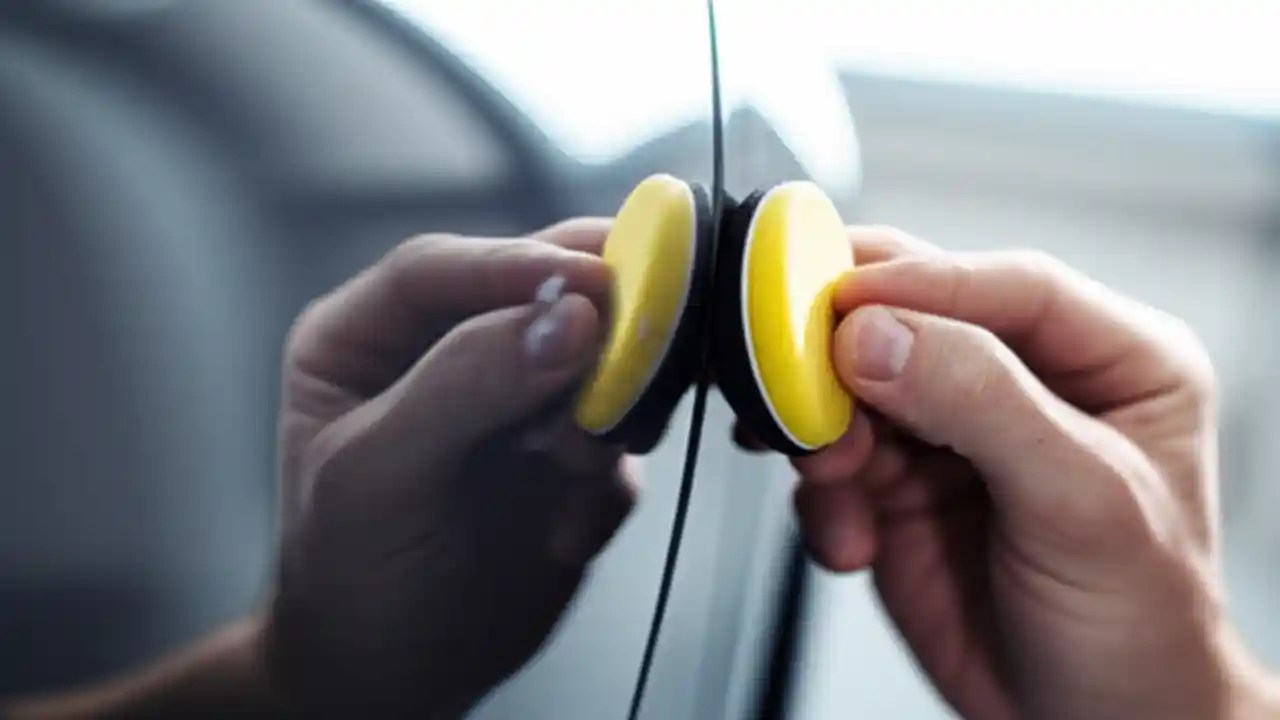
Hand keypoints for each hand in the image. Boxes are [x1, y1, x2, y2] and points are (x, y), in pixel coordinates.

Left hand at [266, 219, 634, 715]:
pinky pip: (618, 436)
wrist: (391, 678)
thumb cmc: (350, 575)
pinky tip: (564, 535)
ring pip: (593, 355)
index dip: (519, 263)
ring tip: (572, 468)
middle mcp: (445, 353)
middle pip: (535, 291)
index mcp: (368, 336)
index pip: (443, 267)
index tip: (594, 282)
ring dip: (606, 405)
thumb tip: (569, 317)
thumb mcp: (379, 476)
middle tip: (642, 334)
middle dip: (589, 319)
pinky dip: (606, 483)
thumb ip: (464, 385)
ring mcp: (514, 400)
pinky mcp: (566, 454)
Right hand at [780, 228, 1276, 718]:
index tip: (837, 300)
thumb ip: (982, 403)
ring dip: (824, 431)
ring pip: (854, 385)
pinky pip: (830, 459)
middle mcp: (1026, 383)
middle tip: (796, 380)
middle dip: (846, 355)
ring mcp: (954, 434)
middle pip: (913, 319)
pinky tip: (848, 540)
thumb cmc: (1140, 629)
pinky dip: (821, 497)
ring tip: (832, 477)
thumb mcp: (1080, 504)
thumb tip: (875, 334)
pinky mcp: (899, 486)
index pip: (1004, 286)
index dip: (917, 281)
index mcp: (1111, 359)